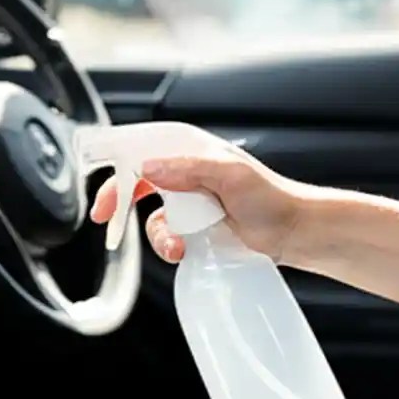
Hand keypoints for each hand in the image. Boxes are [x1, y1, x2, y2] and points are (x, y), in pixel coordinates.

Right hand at [89, 152, 314, 264]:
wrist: (296, 233)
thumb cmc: (273, 198)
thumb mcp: (231, 176)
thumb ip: (189, 169)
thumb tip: (147, 168)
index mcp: (194, 152)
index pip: (146, 147)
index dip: (121, 159)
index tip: (103, 173)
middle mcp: (188, 174)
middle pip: (138, 182)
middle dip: (119, 200)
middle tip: (105, 218)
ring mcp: (191, 203)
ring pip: (153, 216)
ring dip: (157, 234)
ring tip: (175, 246)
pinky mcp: (195, 228)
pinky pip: (167, 236)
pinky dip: (168, 246)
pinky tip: (182, 252)